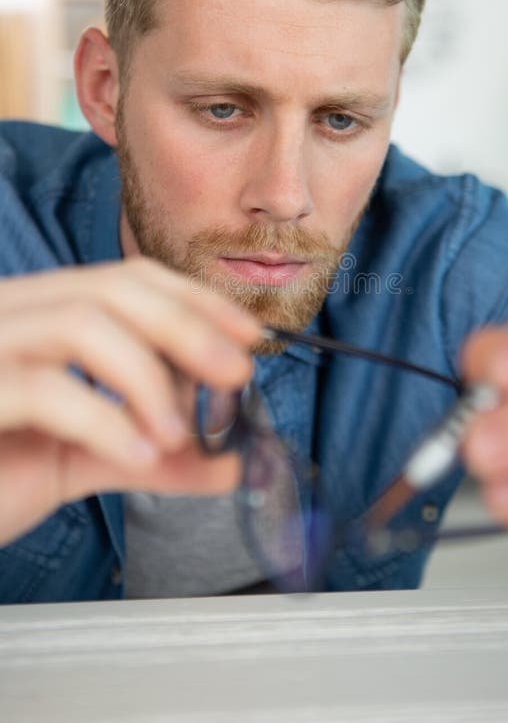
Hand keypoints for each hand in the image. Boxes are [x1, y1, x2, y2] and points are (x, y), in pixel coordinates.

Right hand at [0, 257, 261, 546]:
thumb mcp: (83, 458)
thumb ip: (152, 454)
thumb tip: (230, 462)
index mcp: (41, 316)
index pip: (128, 279)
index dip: (195, 300)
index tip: (250, 335)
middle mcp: (10, 314)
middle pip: (113, 288)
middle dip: (188, 325)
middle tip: (237, 371)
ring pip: (81, 322)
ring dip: (148, 377)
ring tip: (178, 431)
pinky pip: (46, 388)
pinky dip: (105, 420)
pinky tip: (137, 453)